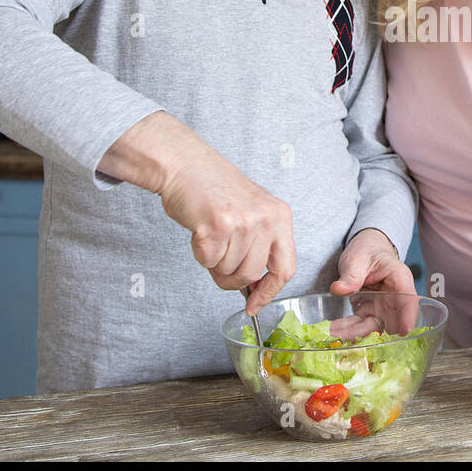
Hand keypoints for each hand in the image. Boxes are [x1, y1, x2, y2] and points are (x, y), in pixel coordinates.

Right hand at [98, 113, 295, 313]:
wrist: (186, 165)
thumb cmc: (215, 191)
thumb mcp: (253, 212)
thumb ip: (260, 246)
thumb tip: (256, 289)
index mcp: (281, 216)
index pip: (285, 268)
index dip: (268, 293)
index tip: (254, 305)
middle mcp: (267, 219)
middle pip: (251, 275)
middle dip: (231, 278)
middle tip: (218, 259)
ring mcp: (244, 222)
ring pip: (228, 271)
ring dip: (214, 261)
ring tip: (210, 235)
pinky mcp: (218, 225)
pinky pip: (209, 261)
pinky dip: (200, 253)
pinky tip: (200, 231)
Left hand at [328, 229, 418, 336]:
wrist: (364, 253)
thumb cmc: (367, 252)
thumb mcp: (357, 259)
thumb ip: (351, 275)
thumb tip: (338, 289)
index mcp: (399, 278)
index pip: (408, 298)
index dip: (408, 316)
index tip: (403, 331)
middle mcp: (395, 297)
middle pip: (391, 318)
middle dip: (372, 329)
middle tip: (350, 335)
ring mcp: (383, 307)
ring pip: (374, 325)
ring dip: (356, 332)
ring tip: (336, 334)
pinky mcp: (370, 313)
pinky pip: (361, 324)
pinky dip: (348, 328)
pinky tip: (335, 330)